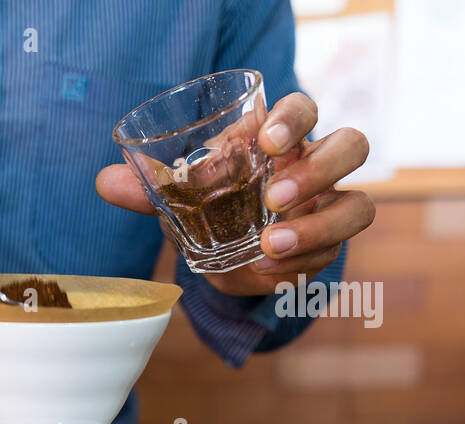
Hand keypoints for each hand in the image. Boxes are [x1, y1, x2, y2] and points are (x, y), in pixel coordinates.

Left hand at [96, 92, 374, 295]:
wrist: (229, 250)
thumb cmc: (211, 201)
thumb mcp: (180, 193)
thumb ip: (148, 188)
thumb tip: (106, 181)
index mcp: (281, 137)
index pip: (304, 108)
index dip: (293, 118)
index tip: (265, 142)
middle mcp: (315, 165)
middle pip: (350, 146)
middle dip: (318, 171)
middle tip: (274, 196)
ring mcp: (329, 206)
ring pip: (358, 206)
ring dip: (316, 228)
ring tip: (269, 245)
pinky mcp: (329, 246)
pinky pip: (334, 253)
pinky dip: (300, 265)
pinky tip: (268, 274)